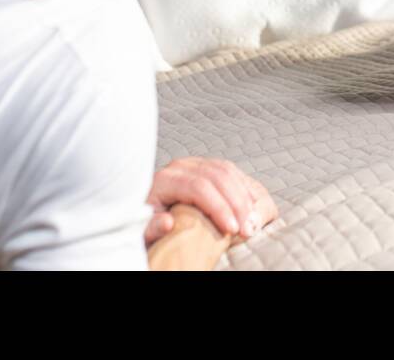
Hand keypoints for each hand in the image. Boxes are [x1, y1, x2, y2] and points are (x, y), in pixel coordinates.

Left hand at [144, 156, 277, 246]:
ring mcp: (194, 163)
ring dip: (244, 196)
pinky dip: (243, 188)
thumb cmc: (143, 225)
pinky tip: (250, 206)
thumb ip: (152, 227)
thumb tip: (168, 222)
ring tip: (251, 221)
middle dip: (237, 203)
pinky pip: (230, 171)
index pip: (199, 187)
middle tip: (247, 229)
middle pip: (218, 176)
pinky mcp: (205, 166)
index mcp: (164, 179)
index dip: (219, 207)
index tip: (232, 230)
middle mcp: (180, 166)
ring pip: (227, 170)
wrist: (142, 212)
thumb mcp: (141, 231)